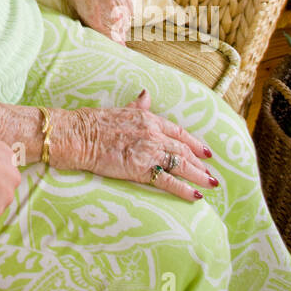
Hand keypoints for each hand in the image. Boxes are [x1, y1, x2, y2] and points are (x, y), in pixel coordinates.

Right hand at [50, 89, 218, 202]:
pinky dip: (184, 189)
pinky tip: (196, 195)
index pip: (178, 131)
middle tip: (212, 173)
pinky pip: (168, 180)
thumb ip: (137, 105)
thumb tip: (145, 94)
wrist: (79, 135)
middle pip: (183, 150)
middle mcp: (153, 134)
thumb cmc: (94, 122)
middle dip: (200, 162)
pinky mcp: (141, 168)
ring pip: (181, 164)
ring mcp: (149, 151)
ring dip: (199, 175)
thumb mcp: (120, 109)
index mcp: (148, 119)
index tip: (205, 151)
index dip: (194, 142)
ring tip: (210, 184)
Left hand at [63, 0, 132, 44]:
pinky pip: (128, 16)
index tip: (104, 54)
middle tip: (102, 39)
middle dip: (111, 41)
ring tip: (106, 24)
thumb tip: (88, 34)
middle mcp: (116, 17)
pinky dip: (121, 16)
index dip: (108, 51)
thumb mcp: (75, 4)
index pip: (112, 48)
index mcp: (100, 22)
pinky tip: (112, 11)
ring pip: (124, 28)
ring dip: (117, 28)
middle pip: (118, 40)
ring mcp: (125, 8)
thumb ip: (85, 22)